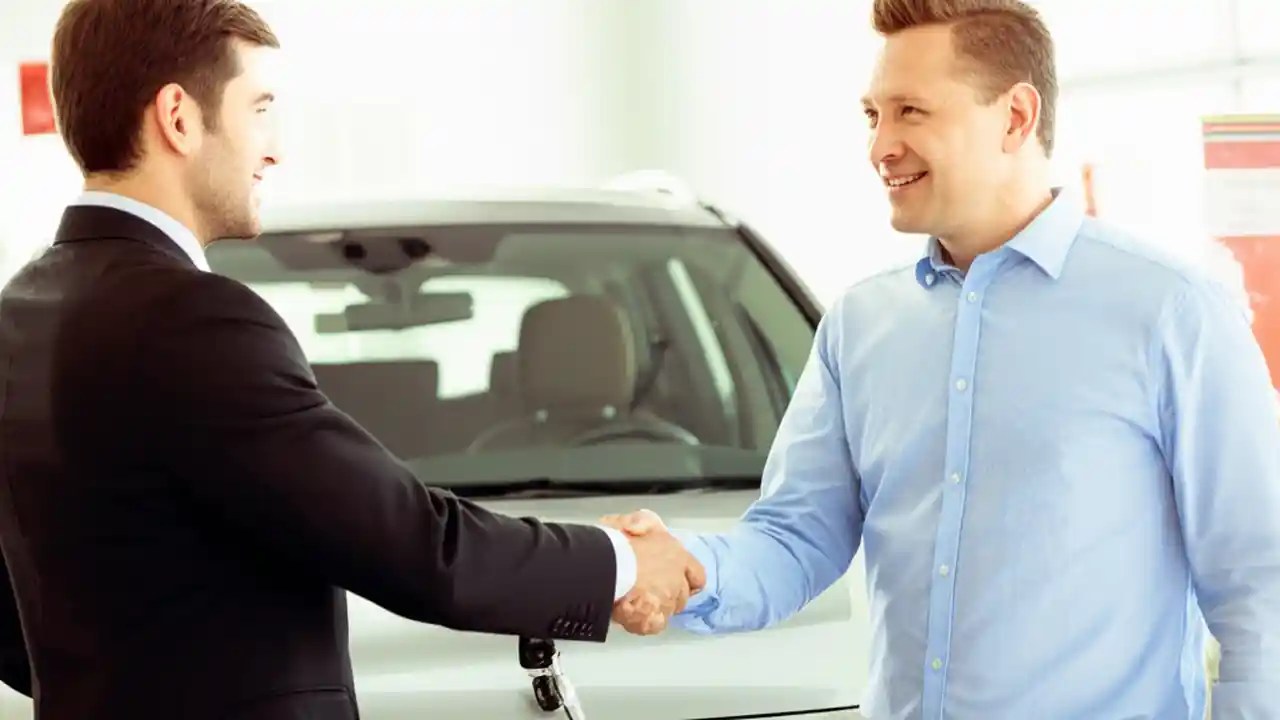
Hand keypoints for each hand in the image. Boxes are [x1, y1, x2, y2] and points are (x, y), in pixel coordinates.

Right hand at [602, 509, 704, 634]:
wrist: (605, 564)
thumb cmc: (619, 542)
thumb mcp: (636, 521)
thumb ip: (645, 524)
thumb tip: (639, 528)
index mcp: (678, 557)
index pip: (696, 576)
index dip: (686, 579)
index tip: (676, 579)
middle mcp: (677, 581)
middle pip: (681, 596)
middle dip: (669, 594)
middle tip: (648, 590)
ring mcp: (666, 602)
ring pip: (667, 610)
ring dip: (655, 607)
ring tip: (636, 601)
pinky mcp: (652, 619)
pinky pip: (654, 625)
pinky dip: (645, 622)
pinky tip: (633, 614)